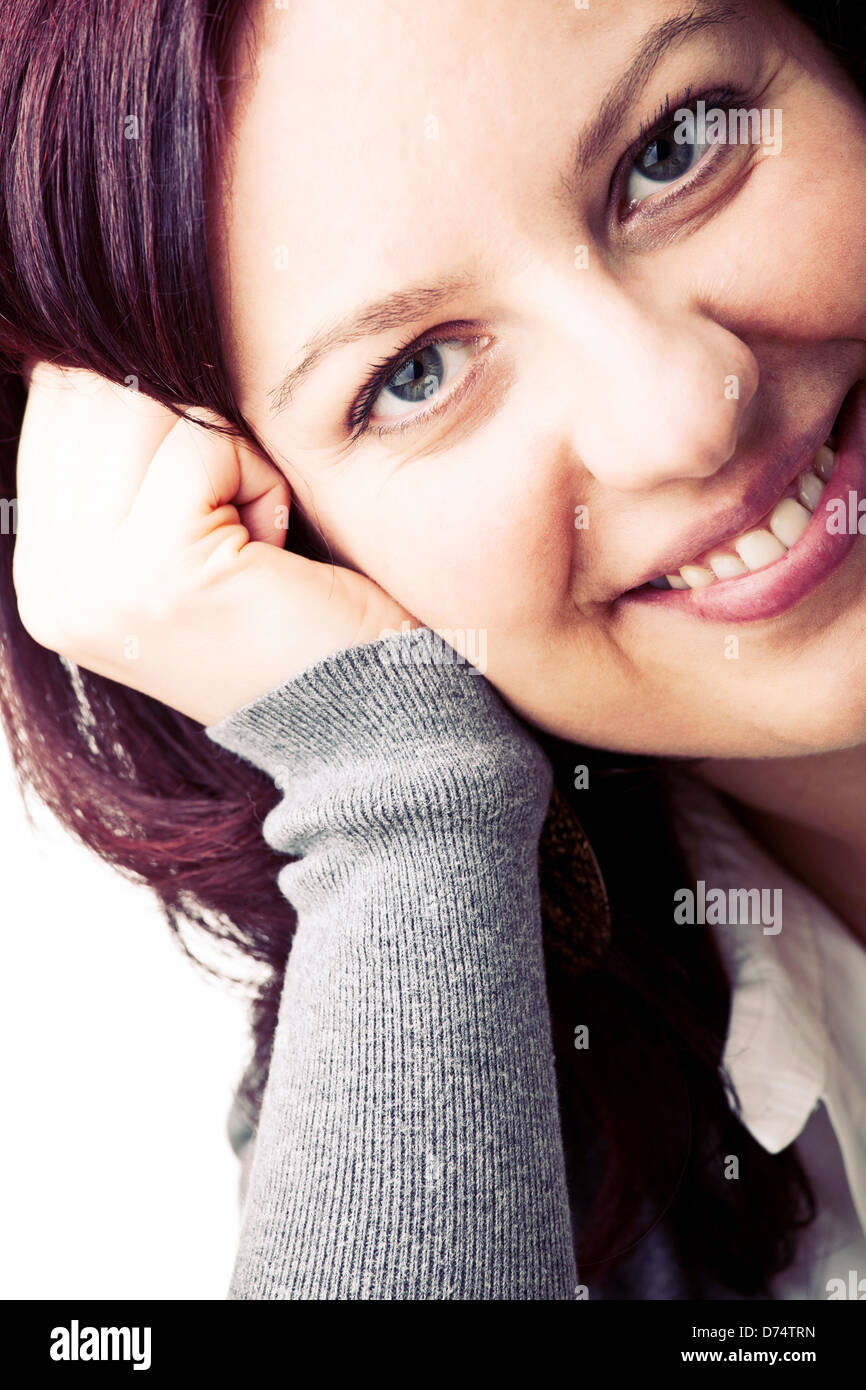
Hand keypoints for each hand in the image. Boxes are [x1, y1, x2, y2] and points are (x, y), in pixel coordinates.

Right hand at [12, 364, 420, 724]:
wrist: (360, 720)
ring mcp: (94, 582)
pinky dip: (260, 482)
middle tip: (234, 525)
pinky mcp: (159, 569)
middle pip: (98, 399)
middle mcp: (50, 583)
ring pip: (150, 414)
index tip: (205, 501)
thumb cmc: (290, 616)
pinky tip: (272, 551)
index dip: (155, 416)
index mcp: (44, 572)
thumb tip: (84, 352)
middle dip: (190, 434)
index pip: (61, 404)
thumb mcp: (178, 536)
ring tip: (252, 542)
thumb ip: (122, 460)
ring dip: (227, 457)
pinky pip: (203, 446)